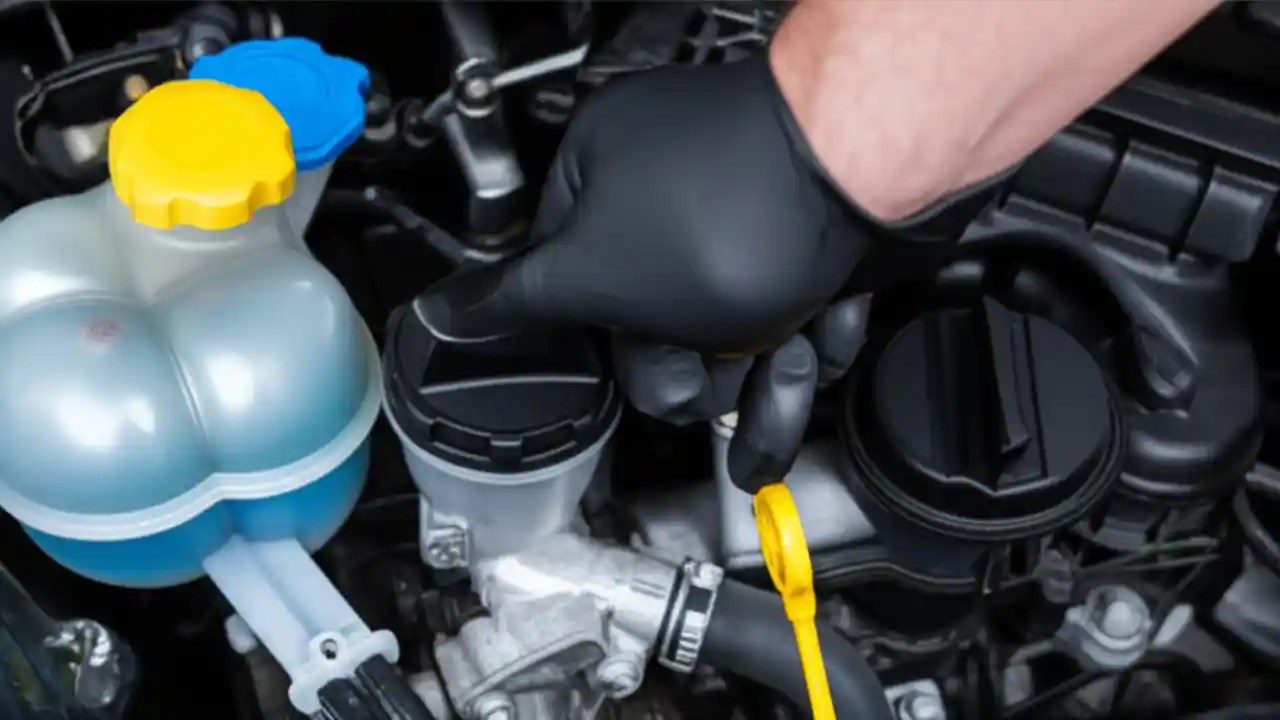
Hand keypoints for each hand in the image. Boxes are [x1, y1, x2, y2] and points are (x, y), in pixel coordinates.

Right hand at [413, 55, 975, 491]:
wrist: (880, 174)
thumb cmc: (741, 207)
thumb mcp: (597, 271)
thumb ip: (515, 299)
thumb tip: (441, 308)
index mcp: (602, 186)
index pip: (579, 297)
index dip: (618, 345)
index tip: (647, 356)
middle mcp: (673, 200)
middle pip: (664, 332)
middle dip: (705, 371)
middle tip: (722, 360)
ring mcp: (747, 222)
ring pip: (740, 342)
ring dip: (771, 369)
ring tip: (796, 343)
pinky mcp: (813, 245)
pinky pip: (799, 321)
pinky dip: (821, 334)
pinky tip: (830, 317)